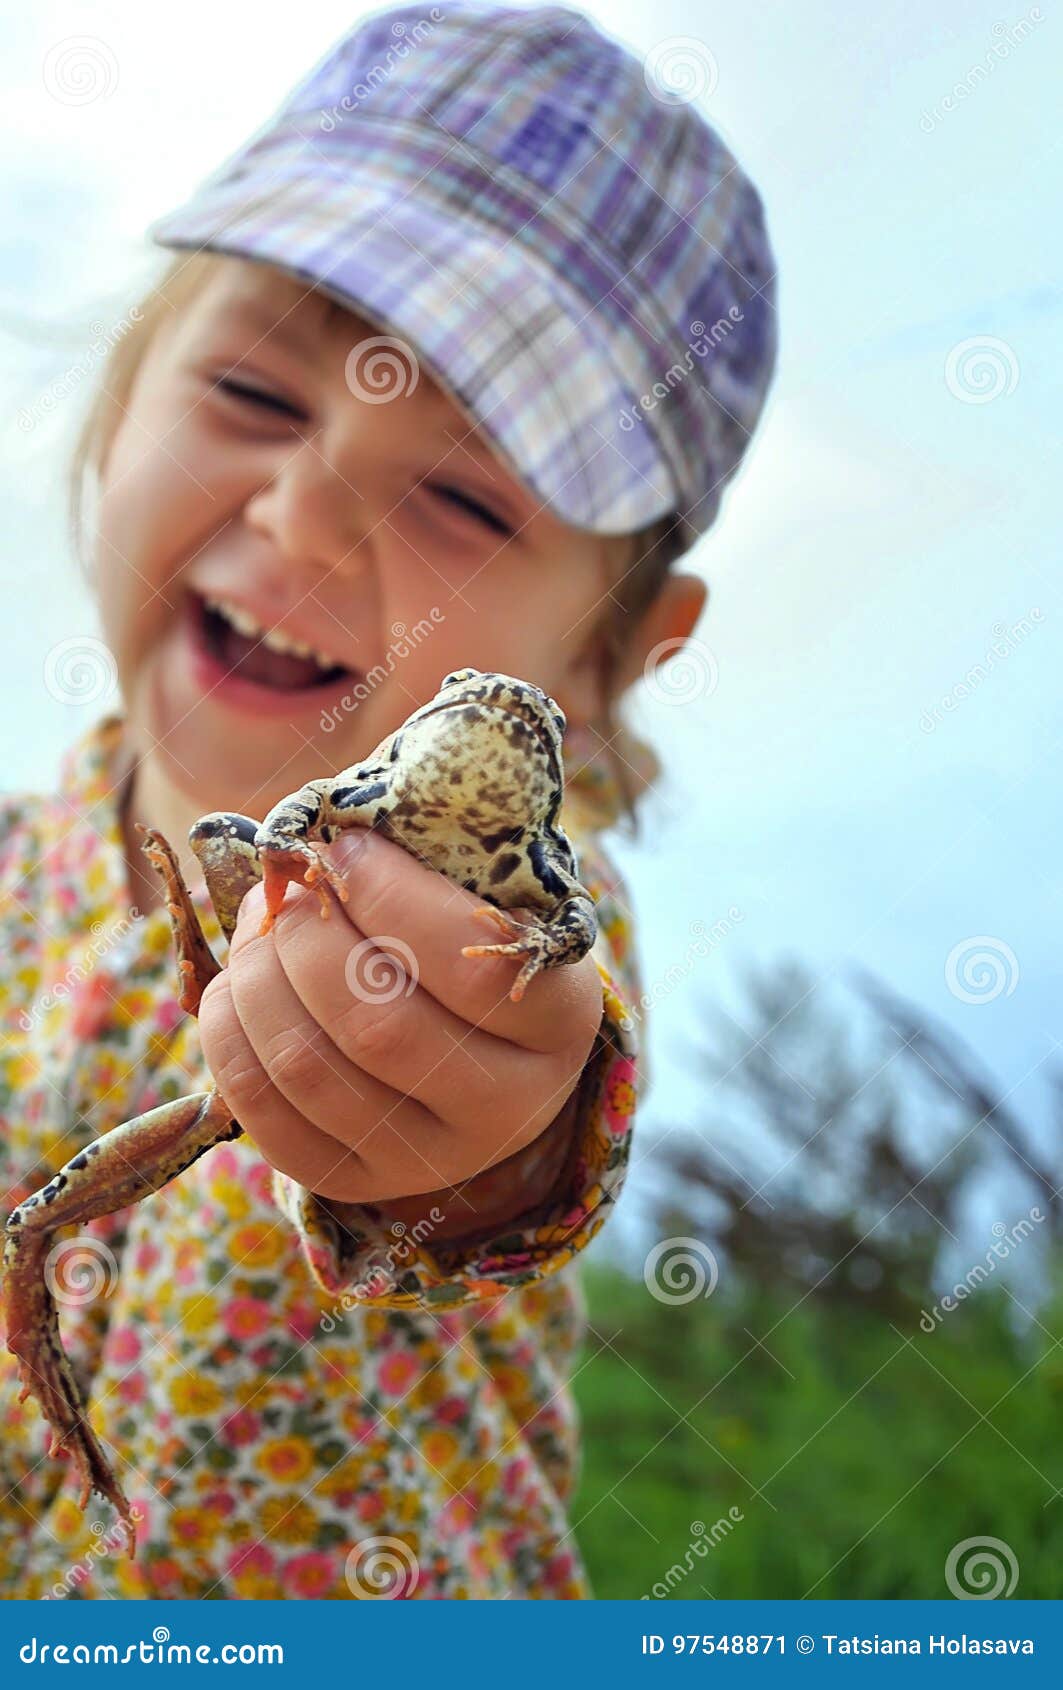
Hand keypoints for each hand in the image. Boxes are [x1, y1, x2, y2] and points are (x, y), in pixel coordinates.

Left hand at [196, 828, 603, 1215]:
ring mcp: (428, 1158)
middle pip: (376, 1025)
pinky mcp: (352, 1179)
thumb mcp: (485, 899)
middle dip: (308, 936)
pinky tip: (239, 986)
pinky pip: (261, 1111)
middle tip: (291, 887)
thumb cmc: (474, 944)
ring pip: (307, 1067)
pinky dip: (227, 1032)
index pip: (468, 963)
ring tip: (261, 927)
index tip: (344, 847)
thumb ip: (426, 865)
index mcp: (560, 1021)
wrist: (480, 1051)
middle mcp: (507, 1107)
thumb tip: (311, 833)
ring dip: (255, 977)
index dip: (387, 894)